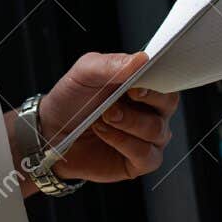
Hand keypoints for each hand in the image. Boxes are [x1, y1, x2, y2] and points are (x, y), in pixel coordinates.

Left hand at [38, 52, 178, 183]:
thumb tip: (141, 59)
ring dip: (127, 123)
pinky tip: (105, 134)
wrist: (52, 133)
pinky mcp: (140, 162)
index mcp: (143, 85)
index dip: (156, 82)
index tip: (135, 85)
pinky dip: (124, 143)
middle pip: (168, 104)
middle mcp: (151, 111)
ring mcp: (148, 137)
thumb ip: (111, 63)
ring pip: (157, 130)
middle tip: (114, 103)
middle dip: (144, 102)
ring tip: (102, 119)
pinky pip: (147, 155)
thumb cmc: (72, 100)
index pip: (166, 80)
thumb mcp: (85, 73)